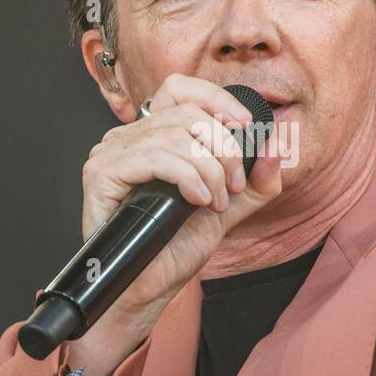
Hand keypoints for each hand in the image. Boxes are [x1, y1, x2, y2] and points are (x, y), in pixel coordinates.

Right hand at [79, 73, 283, 330]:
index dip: (216, 99)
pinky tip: (197, 200)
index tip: (244, 126)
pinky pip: (154, 157)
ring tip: (216, 201)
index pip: (180, 88)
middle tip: (234, 186)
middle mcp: (127, 137)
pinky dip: (187, 177)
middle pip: (187, 113)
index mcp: (153, 135)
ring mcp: (110, 152)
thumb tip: (274, 144)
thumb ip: (255, 178)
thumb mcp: (228, 206)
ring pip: (176, 136)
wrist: (149, 287)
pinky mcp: (101, 173)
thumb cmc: (176, 246)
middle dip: (224, 149)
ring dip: (210, 170)